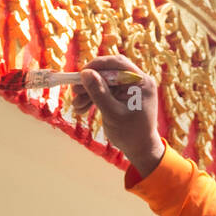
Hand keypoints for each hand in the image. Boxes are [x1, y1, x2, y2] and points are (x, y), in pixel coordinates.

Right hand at [73, 55, 163, 175]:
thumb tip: (85, 73)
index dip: (98, 65)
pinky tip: (82, 108)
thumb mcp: (113, 114)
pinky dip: (93, 99)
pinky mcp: (122, 96)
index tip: (81, 73)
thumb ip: (99, 93)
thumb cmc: (131, 135)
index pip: (118, 64)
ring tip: (76, 106)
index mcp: (141, 83)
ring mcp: (129, 89)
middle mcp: (136, 82)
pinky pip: (105, 92)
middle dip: (90, 82)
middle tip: (75, 91)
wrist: (140, 150)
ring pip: (104, 83)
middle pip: (109, 73)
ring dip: (88, 93)